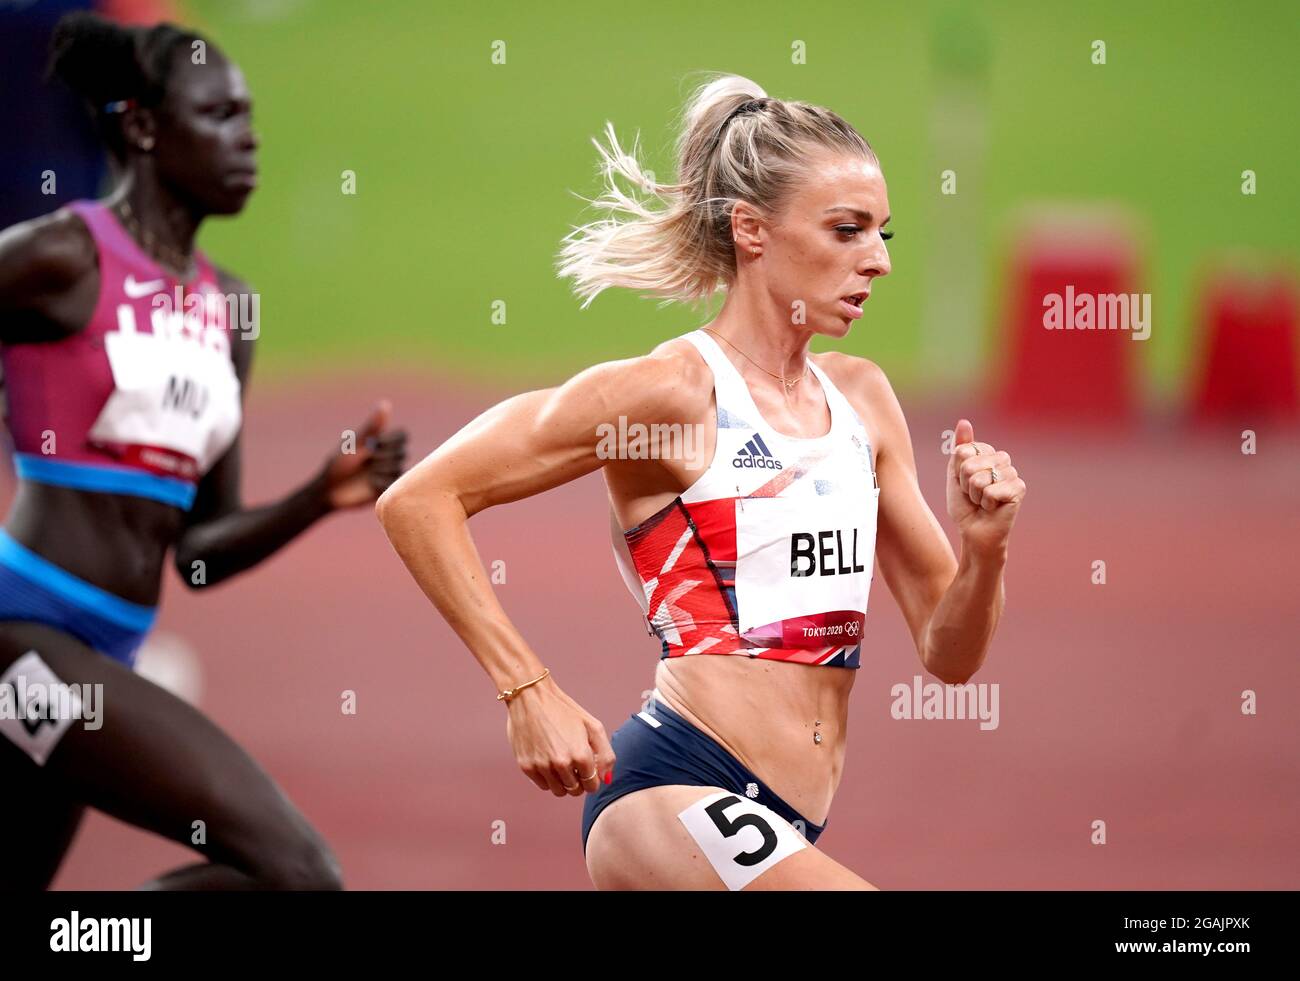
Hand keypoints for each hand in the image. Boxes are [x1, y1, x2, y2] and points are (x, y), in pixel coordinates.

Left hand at [321, 400, 408, 510]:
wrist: (329, 490)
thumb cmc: (338, 463)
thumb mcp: (355, 444)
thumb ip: (372, 427)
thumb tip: (385, 403)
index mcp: (383, 443)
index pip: (403, 435)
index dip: (391, 440)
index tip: (375, 443)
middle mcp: (389, 457)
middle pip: (402, 452)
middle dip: (382, 456)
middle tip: (367, 460)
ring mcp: (390, 473)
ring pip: (398, 468)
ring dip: (379, 470)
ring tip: (366, 474)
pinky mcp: (389, 489)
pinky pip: (393, 483)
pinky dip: (379, 483)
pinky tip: (368, 484)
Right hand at [504, 674, 615, 797]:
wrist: (531, 697)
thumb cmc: (564, 710)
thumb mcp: (593, 726)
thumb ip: (606, 755)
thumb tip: (606, 779)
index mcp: (581, 754)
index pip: (592, 785)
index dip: (593, 779)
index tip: (588, 770)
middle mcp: (561, 763)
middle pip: (576, 790)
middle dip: (579, 782)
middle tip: (575, 766)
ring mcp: (542, 766)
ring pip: (559, 791)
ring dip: (563, 782)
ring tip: (562, 763)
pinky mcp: (526, 766)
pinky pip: (543, 785)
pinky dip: (548, 778)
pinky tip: (549, 761)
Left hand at [946, 418, 1025, 554]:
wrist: (974, 532)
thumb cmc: (965, 506)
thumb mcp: (955, 474)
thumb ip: (960, 448)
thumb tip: (964, 421)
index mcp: (987, 453)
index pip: (964, 451)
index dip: (958, 471)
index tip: (964, 484)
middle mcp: (1002, 460)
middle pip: (970, 463)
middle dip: (965, 484)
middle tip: (974, 495)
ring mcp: (1012, 473)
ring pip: (979, 478)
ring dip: (975, 495)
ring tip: (982, 502)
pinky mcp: (1019, 489)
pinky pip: (991, 491)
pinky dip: (986, 503)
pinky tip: (992, 508)